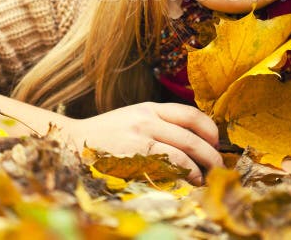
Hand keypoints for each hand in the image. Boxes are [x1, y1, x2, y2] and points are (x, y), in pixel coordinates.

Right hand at [64, 102, 222, 184]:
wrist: (71, 142)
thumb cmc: (105, 137)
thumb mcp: (132, 120)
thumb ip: (158, 124)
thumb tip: (192, 140)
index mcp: (148, 108)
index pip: (189, 113)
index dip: (209, 128)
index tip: (216, 142)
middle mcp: (146, 118)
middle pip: (190, 133)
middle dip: (210, 152)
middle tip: (219, 166)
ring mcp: (139, 137)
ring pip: (182, 149)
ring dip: (200, 166)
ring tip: (205, 178)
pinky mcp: (132, 155)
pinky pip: (167, 164)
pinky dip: (183, 174)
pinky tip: (188, 182)